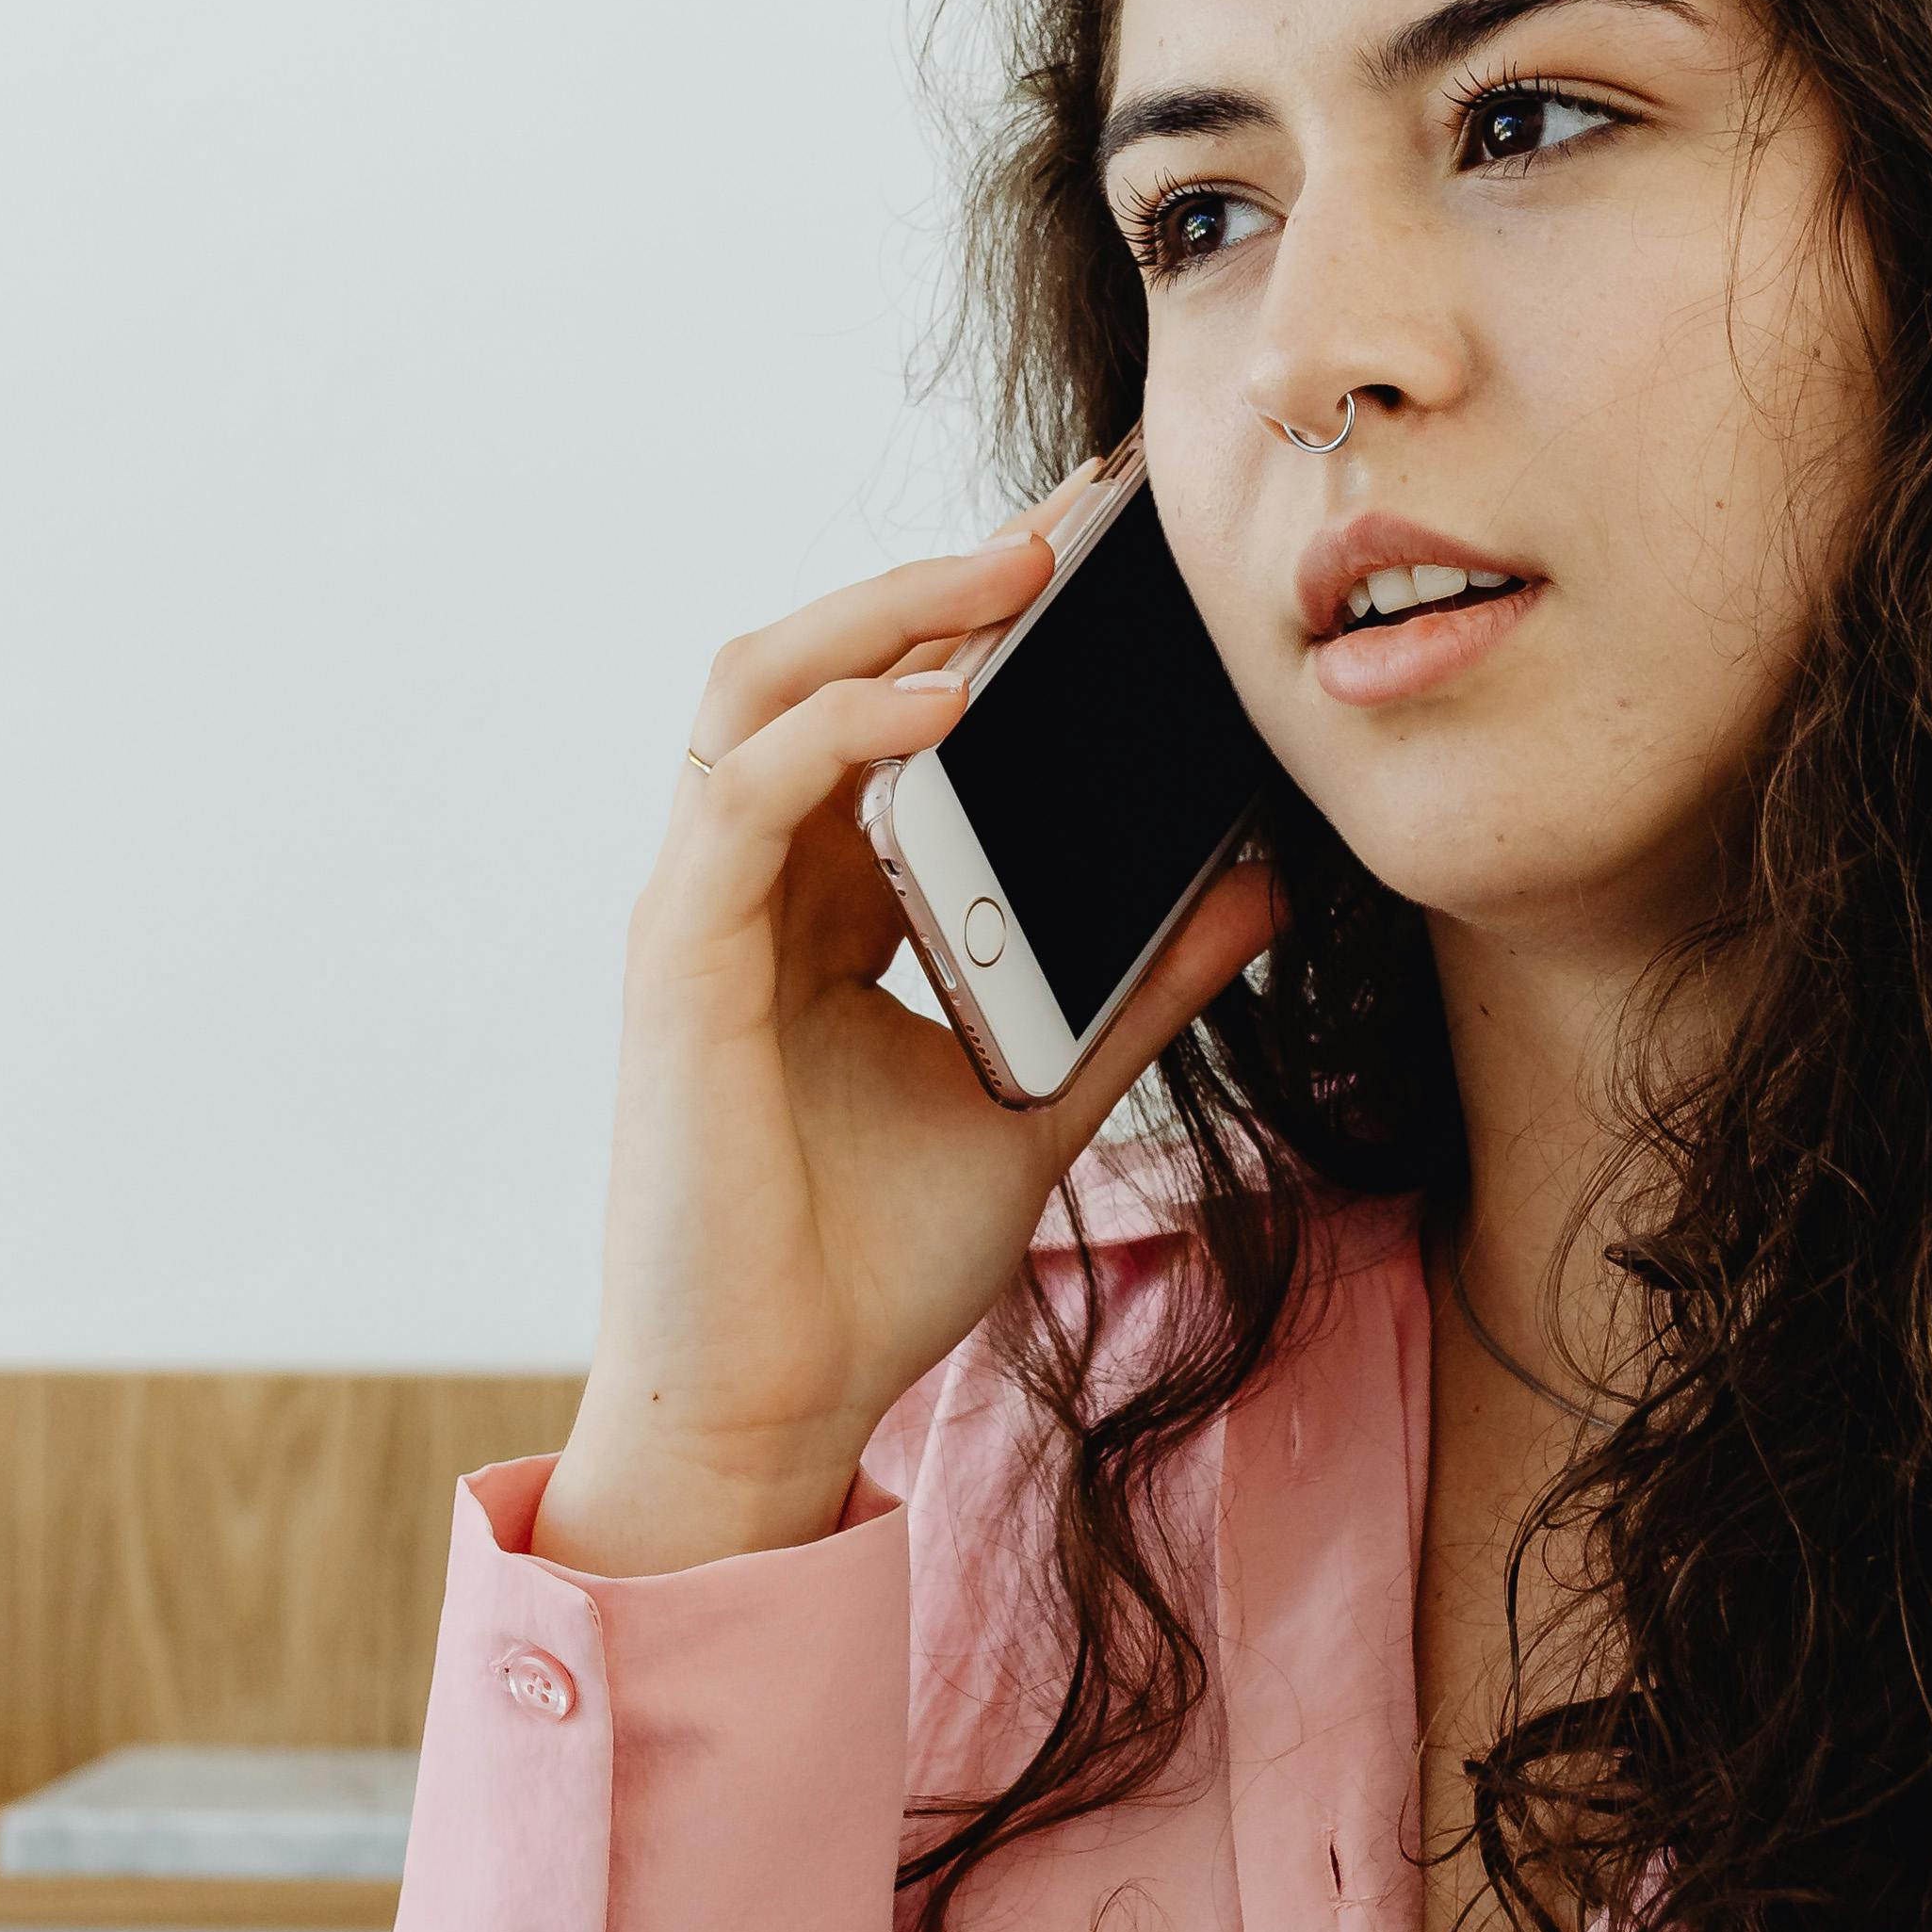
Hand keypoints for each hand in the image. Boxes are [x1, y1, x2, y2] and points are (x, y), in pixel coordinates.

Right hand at [546, 492, 1284, 1576]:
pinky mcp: (678, 961)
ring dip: (887, 614)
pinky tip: (945, 708)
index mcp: (815, 903)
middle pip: (815, 663)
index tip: (1094, 556)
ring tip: (1015, 576)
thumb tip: (1254, 883)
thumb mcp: (1043, 1095)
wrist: (775, 1405)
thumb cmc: (869, 1266)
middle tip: (1075, 525)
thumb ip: (1135, 987)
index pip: (881, 711)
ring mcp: (701, 912)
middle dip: (937, 579)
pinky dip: (843, 730)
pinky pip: (746, 794)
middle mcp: (746, 884)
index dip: (969, 621)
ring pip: (760, 688)